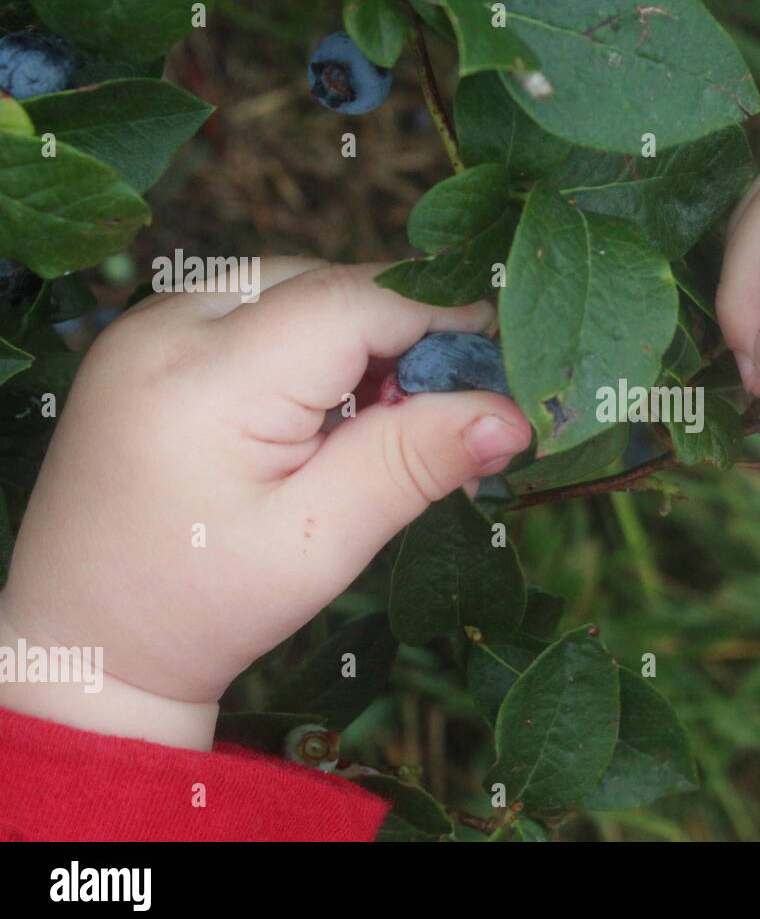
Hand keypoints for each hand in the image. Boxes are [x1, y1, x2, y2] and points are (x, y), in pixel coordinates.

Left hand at [0, 260, 530, 747]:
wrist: (88, 635)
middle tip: (446, 415)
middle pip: (327, 283)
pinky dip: (315, 345)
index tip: (504, 365)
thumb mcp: (321, 543)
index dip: (441, 319)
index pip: (353, 301)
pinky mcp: (152, 338)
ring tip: (384, 424)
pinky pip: (260, 307)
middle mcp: (166, 326)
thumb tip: (512, 414)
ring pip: (297, 286)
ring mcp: (150, 325)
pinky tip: (332, 410)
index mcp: (203, 379)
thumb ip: (414, 463)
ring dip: (361, 338)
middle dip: (403, 334)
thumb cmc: (202, 603)